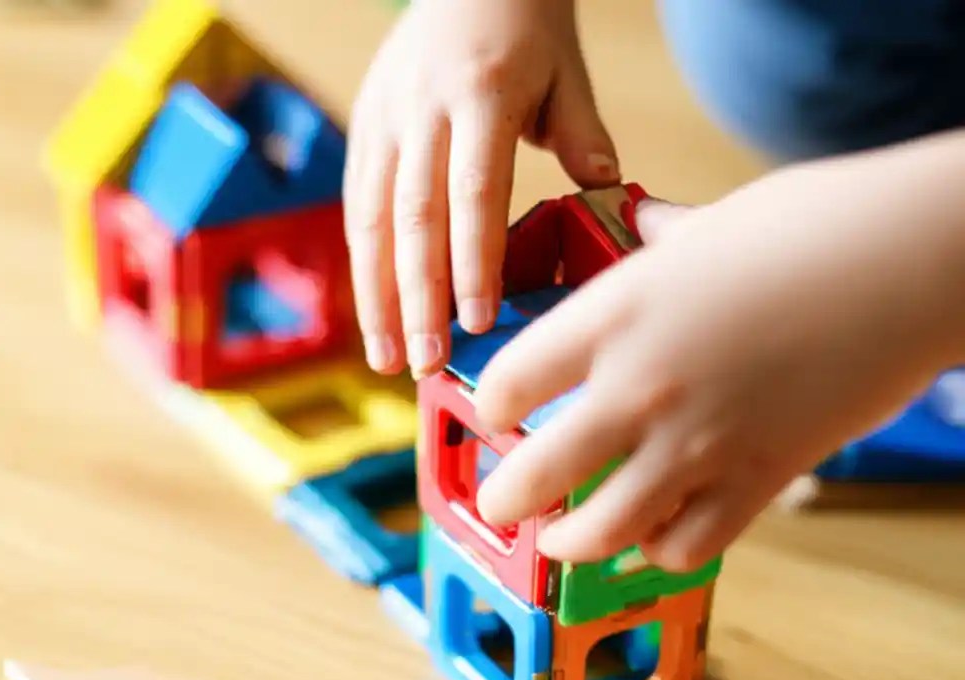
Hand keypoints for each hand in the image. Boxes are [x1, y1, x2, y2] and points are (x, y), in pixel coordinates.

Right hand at [344, 0, 619, 378]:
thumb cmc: (524, 21)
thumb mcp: (567, 69)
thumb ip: (582, 134)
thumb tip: (607, 194)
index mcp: (482, 93)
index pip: (473, 191)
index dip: (472, 260)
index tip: (476, 321)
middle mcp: (422, 109)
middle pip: (414, 217)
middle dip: (416, 297)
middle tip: (425, 361)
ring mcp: (385, 117)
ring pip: (371, 218)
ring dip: (377, 293)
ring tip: (386, 355)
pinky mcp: (365, 124)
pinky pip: (358, 202)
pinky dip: (364, 260)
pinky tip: (374, 308)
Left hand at [471, 157, 964, 571]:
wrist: (911, 261)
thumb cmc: (813, 227)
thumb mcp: (706, 227)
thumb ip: (655, 241)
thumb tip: (641, 219)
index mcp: (612, 314)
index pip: (509, 384)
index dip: (490, 407)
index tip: (494, 414)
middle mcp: (638, 387)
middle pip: (534, 476)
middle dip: (504, 500)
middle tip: (499, 504)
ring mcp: (696, 442)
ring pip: (600, 530)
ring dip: (569, 543)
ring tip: (559, 539)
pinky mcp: (757, 479)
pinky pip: (684, 545)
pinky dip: (658, 550)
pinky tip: (650, 536)